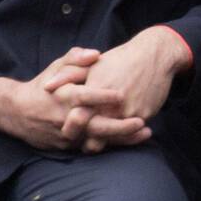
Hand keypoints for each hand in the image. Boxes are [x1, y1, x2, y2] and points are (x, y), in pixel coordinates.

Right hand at [0, 47, 146, 150]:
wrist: (17, 114)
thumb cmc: (42, 86)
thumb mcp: (56, 68)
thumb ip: (75, 58)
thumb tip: (95, 54)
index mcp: (62, 96)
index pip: (83, 97)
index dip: (102, 96)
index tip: (121, 94)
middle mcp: (64, 118)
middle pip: (94, 125)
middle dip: (119, 125)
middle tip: (141, 120)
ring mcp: (66, 135)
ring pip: (97, 140)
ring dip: (122, 138)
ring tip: (145, 132)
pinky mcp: (68, 147)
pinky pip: (92, 147)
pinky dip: (113, 144)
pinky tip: (132, 140)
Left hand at [66, 27, 191, 151]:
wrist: (154, 55)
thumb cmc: (120, 60)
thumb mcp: (93, 65)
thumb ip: (67, 76)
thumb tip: (46, 87)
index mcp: (94, 91)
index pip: (77, 118)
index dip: (71, 129)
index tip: (68, 132)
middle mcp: (110, 104)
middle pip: (94, 133)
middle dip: (88, 143)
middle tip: (84, 145)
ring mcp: (128, 112)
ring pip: (113, 136)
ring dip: (107, 141)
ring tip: (101, 142)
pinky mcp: (143, 115)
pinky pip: (131, 133)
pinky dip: (125, 136)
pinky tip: (120, 134)